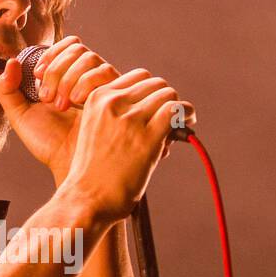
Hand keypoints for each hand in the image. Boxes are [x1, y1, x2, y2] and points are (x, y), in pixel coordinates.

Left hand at [0, 36, 120, 182]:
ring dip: (69, 77)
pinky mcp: (115, 94)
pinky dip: (86, 81)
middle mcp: (85, 76)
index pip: (64, 46)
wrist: (68, 163)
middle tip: (47, 97)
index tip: (37, 76)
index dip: (50, 54)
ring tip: (61, 104)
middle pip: (76, 47)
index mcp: (65, 76)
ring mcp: (101, 84)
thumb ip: (7, 90)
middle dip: (57, 68)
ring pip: (89, 57)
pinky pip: (104, 71)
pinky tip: (77, 102)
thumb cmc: (48, 143)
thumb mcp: (19, 115)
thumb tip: (11, 62)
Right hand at [58, 69, 195, 225]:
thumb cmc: (93, 174)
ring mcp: (130, 119)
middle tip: (171, 119)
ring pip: (168, 94)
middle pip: (156, 83)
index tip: (156, 108)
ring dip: (178, 108)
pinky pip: (176, 111)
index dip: (152, 92)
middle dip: (166, 99)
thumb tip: (159, 107)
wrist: (87, 199)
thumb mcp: (96, 131)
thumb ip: (119, 114)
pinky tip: (188, 124)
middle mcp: (113, 103)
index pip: (138, 77)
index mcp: (98, 98)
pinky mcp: (147, 137)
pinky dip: (186, 114)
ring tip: (181, 124)